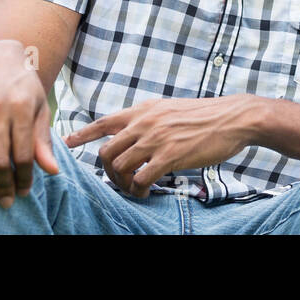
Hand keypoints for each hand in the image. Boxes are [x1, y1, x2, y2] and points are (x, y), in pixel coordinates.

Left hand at [64, 95, 257, 196]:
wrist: (232, 117)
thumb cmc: (204, 115)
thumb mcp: (170, 108)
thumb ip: (150, 119)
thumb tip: (134, 132)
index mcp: (144, 110)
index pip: (104, 122)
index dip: (82, 134)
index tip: (67, 144)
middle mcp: (145, 123)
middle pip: (107, 151)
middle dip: (107, 170)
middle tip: (119, 179)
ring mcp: (156, 140)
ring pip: (120, 167)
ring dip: (123, 183)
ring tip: (135, 188)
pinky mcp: (169, 156)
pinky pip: (141, 179)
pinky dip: (139, 190)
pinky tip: (146, 192)